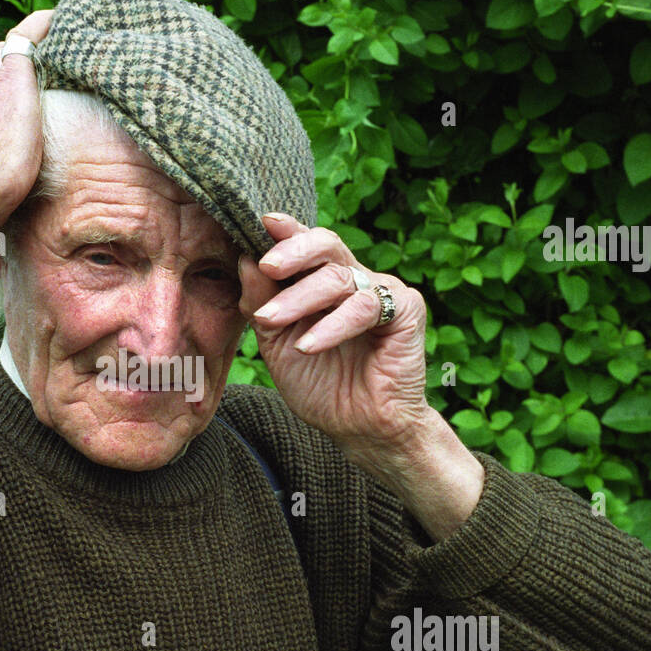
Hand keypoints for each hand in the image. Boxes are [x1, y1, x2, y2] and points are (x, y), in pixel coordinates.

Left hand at [238, 213, 431, 469]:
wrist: (358, 428)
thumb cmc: (320, 386)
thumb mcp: (277, 343)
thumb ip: (261, 303)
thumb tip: (244, 260)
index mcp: (323, 283)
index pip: (305, 246)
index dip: (286, 232)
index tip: (262, 222)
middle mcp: (354, 280)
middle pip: (326, 246)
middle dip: (293, 252)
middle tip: (267, 266)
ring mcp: (381, 292)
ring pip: (338, 278)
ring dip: (299, 299)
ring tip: (271, 320)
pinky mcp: (405, 310)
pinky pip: (364, 307)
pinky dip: (332, 326)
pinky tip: (308, 345)